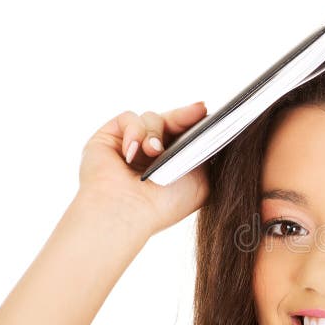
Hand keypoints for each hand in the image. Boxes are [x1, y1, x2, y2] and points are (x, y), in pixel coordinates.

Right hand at [77, 102, 209, 236]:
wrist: (126, 213)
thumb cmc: (164, 204)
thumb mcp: (200, 182)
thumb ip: (207, 156)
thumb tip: (216, 133)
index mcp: (172, 162)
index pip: (186, 134)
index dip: (197, 122)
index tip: (208, 113)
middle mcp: (151, 153)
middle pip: (171, 120)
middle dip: (184, 117)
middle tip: (198, 111)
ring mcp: (131, 144)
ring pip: (152, 117)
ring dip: (155, 133)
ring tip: (154, 152)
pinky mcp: (109, 137)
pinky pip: (129, 118)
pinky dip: (134, 131)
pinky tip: (132, 152)